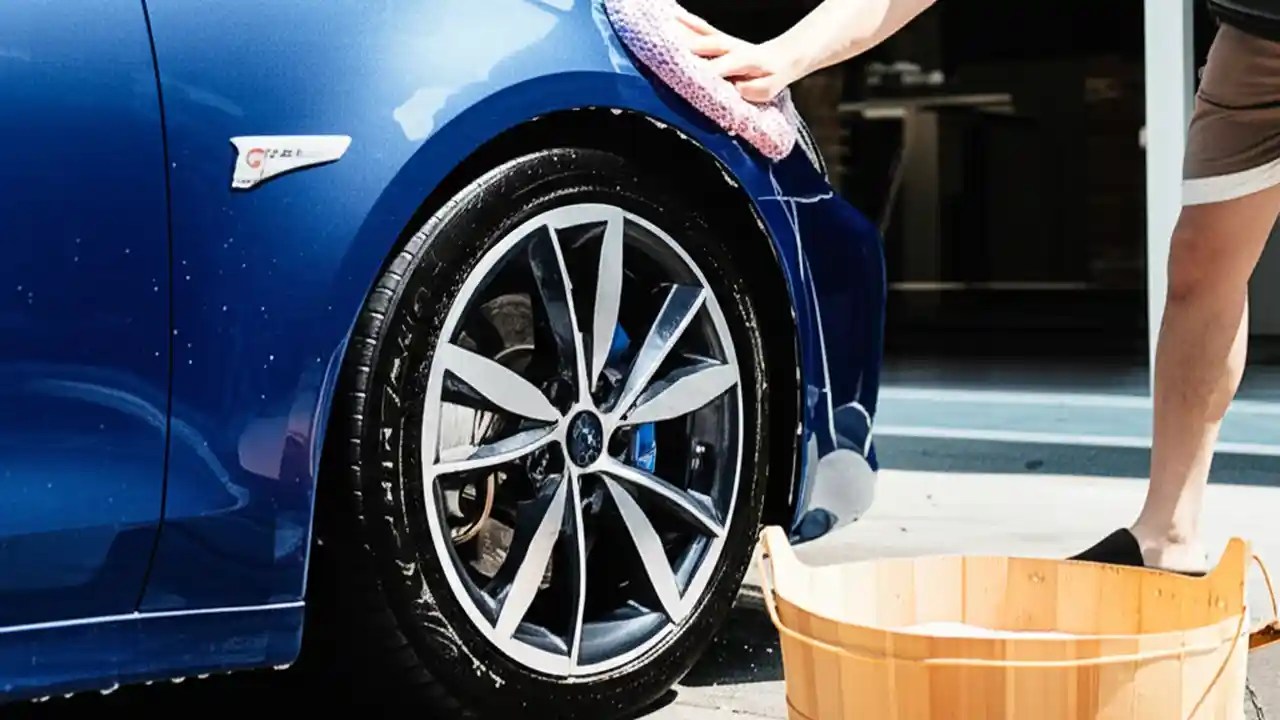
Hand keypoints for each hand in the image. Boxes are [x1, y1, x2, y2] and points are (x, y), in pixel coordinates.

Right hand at [671, 6, 802, 103]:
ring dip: (682, 31)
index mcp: (743, 60)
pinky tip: (673, 15)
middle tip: (667, 51)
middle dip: (688, 48)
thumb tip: (738, 88)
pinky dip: (687, 22)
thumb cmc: (771, 77)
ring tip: (663, 26)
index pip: (721, 67)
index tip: (692, 78)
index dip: (708, 72)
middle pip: (707, 45)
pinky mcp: (718, 37)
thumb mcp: (769, 89)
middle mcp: (731, 46)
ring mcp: (724, 40)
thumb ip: (755, 90)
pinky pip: (701, 28)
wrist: (781, 58)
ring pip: (701, 34)